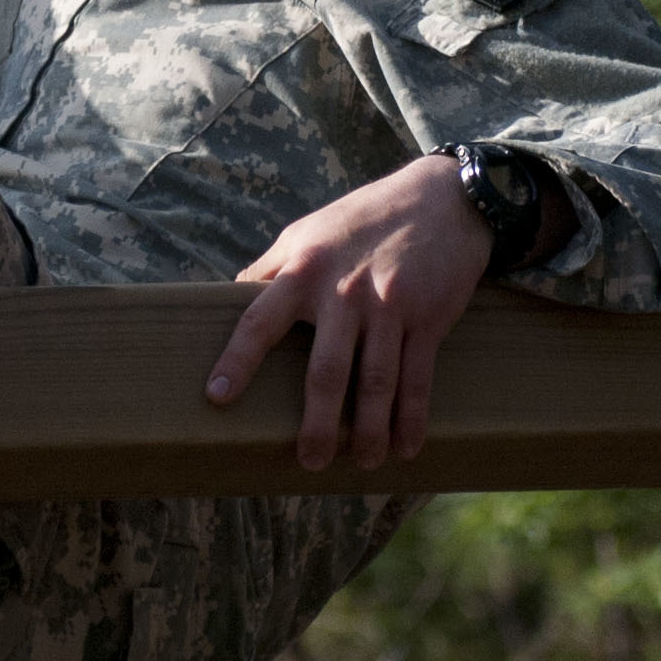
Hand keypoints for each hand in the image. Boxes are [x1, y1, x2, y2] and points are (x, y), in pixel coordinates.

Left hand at [206, 155, 491, 469]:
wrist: (443, 198)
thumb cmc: (363, 219)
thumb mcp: (307, 232)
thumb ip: (270, 269)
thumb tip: (227, 302)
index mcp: (304, 269)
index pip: (259, 319)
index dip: (237, 359)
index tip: (217, 397)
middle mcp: (344, 291)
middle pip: (326, 370)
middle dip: (317, 423)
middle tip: (309, 461)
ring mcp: (390, 305)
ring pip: (375, 382)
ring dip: (367, 430)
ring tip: (360, 462)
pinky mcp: (430, 317)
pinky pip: (418, 377)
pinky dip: (411, 417)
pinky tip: (405, 447)